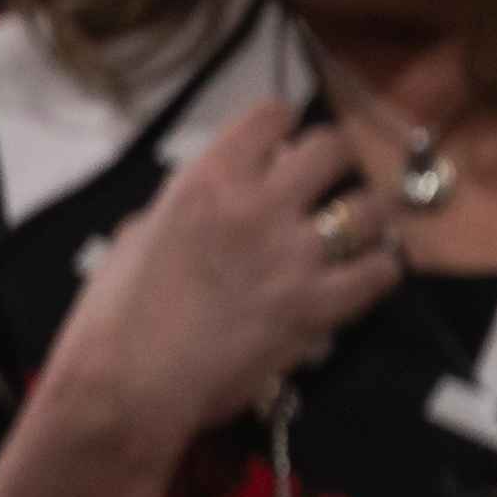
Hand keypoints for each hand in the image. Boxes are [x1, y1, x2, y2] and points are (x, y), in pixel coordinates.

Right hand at [32, 97, 406, 450]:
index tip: (281, 144)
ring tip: (354, 229)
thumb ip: (188, 202)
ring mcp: (294, 255)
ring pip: (368, 205)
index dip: (282, 125)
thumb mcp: (141, 232)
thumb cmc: (117, 313)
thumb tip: (216, 194)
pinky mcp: (316, 307)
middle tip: (323, 184)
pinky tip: (367, 273)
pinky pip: (380, 272)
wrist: (128, 385)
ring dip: (363, 215)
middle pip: (331, 148)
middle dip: (330, 162)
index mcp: (208, 178)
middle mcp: (258, 204)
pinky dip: (379, 270)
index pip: (274, 111)